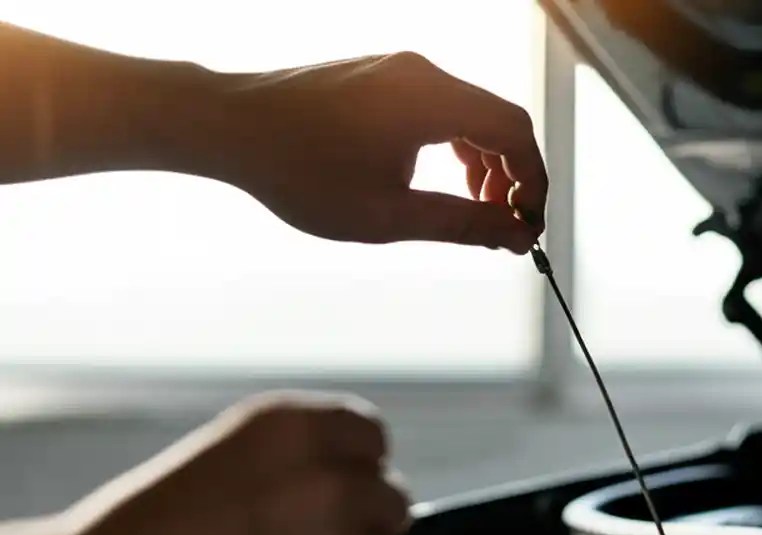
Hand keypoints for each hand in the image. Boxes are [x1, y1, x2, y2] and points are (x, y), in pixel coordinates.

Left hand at [213, 52, 546, 252]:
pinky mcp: (381, 76)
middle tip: (504, 227)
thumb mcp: (388, 215)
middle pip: (498, 120)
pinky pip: (440, 105)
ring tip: (473, 209)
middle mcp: (422, 73)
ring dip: (483, 162)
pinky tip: (440, 180)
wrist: (227, 126)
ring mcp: (400, 70)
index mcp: (432, 100)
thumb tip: (514, 235)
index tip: (527, 226)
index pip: (516, 133)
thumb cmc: (299, 172)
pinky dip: (454, 144)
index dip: (533, 183)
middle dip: (511, 176)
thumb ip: (463, 225)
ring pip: (470, 112)